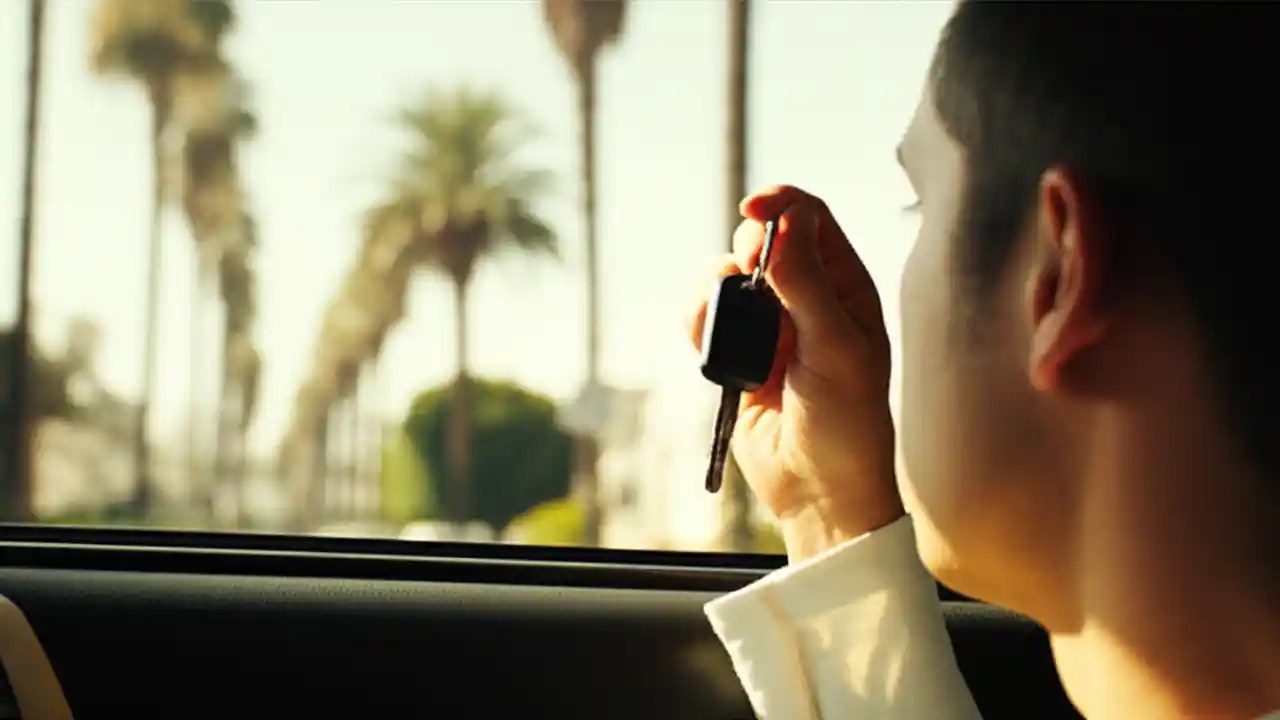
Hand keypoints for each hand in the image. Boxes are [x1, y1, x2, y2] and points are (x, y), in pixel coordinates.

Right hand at [687, 186, 903, 562]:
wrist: (818, 490)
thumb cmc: (847, 422)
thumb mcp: (836, 348)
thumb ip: (807, 282)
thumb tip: (782, 219)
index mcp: (844, 287)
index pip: (808, 218)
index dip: (778, 203)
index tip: (751, 210)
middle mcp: (806, 298)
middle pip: (761, 238)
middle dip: (745, 252)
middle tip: (750, 284)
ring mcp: (769, 326)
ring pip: (725, 276)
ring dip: (714, 291)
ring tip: (724, 330)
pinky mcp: (737, 353)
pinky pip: (705, 316)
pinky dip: (697, 320)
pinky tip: (707, 346)